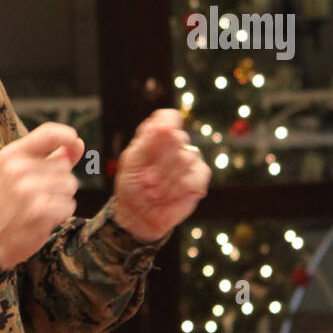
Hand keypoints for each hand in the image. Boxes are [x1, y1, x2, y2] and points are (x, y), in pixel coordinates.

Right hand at [0, 122, 83, 270]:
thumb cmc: (6, 203)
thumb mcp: (16, 173)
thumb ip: (49, 156)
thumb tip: (78, 142)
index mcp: (10, 155)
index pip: (48, 133)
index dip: (68, 135)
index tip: (75, 143)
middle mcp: (18, 169)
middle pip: (64, 164)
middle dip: (59, 180)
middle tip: (36, 194)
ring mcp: (27, 190)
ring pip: (70, 185)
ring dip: (61, 198)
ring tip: (38, 206)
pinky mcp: (38, 211)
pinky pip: (69, 206)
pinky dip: (60, 214)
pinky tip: (41, 219)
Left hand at [111, 109, 210, 241]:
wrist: (138, 215)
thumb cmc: (132, 186)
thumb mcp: (132, 163)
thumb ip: (148, 142)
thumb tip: (165, 125)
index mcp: (156, 135)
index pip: (167, 117)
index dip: (163, 128)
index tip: (152, 145)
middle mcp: (176, 144)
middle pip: (176, 138)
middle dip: (157, 164)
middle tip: (145, 180)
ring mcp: (191, 158)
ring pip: (185, 158)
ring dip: (164, 181)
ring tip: (153, 192)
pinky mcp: (201, 176)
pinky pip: (193, 178)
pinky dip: (175, 190)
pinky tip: (166, 197)